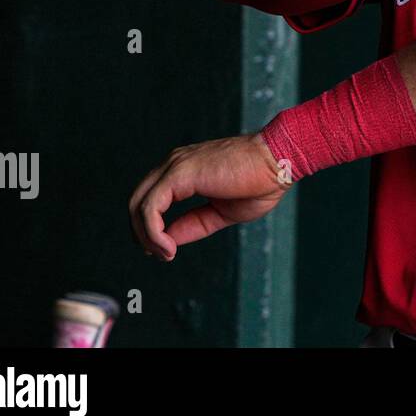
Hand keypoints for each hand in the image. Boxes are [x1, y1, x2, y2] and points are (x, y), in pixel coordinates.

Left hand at [128, 134, 291, 260]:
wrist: (278, 161)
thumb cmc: (259, 182)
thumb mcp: (220, 212)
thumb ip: (193, 224)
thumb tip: (167, 241)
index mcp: (184, 170)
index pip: (151, 200)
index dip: (150, 229)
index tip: (162, 250)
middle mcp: (174, 164)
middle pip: (137, 201)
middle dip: (142, 233)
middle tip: (160, 254)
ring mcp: (174, 166)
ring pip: (138, 205)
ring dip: (146, 236)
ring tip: (165, 254)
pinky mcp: (178, 173)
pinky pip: (150, 208)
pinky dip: (152, 232)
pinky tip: (168, 247)